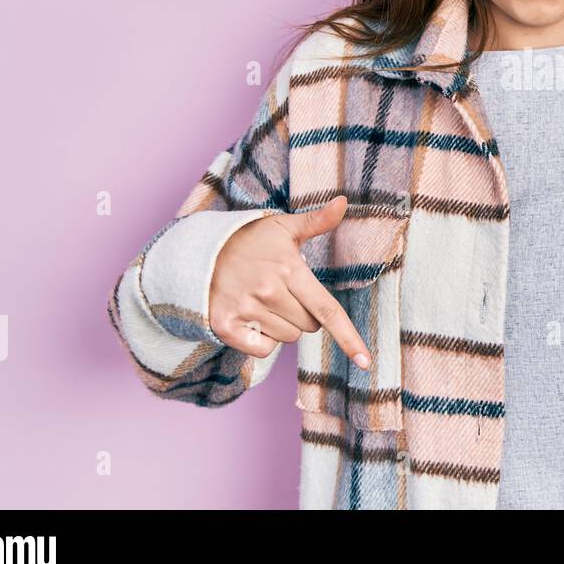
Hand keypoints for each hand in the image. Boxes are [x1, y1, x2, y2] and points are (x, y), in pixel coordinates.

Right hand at [208, 195, 370, 367]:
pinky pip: (262, 350)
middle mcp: (268, 292)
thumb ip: (316, 221)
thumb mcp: (283, 227)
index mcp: (289, 269)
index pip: (326, 309)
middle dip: (303, 313)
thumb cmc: (249, 240)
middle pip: (308, 326)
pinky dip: (262, 340)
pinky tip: (252, 318)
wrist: (199, 251)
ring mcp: (246, 310)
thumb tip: (343, 202)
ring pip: (287, 338)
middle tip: (284, 292)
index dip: (348, 337)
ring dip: (282, 325)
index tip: (364, 361)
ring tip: (264, 301)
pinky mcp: (226, 326)